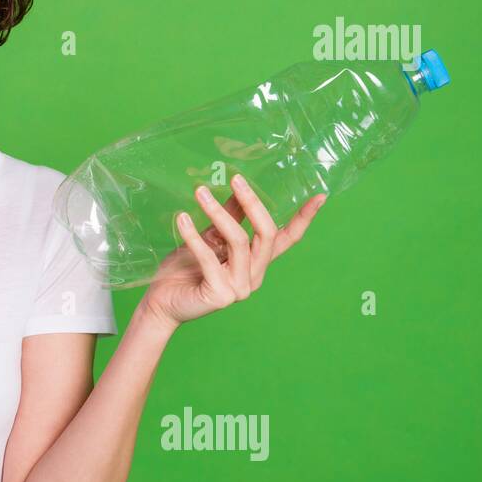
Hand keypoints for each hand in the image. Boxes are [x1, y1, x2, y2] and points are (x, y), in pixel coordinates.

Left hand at [135, 174, 324, 329]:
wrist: (161, 303)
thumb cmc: (185, 269)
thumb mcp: (209, 238)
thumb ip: (228, 217)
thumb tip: (238, 188)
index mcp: (256, 262)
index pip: (286, 238)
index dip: (304, 219)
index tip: (320, 197)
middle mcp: (254, 275)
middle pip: (265, 234)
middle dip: (253, 203)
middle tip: (235, 178)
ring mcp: (240, 288)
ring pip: (238, 242)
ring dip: (218, 213)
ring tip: (200, 192)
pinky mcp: (220, 295)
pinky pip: (209, 259)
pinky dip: (193, 236)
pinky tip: (182, 218)